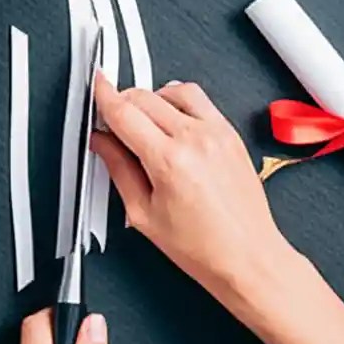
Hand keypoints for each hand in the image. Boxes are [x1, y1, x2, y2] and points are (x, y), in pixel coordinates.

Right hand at [91, 77, 299, 302]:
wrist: (248, 256)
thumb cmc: (203, 246)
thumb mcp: (143, 214)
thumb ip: (118, 169)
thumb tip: (102, 143)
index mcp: (169, 161)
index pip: (124, 112)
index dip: (103, 95)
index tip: (96, 86)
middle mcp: (195, 139)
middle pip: (144, 97)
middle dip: (122, 103)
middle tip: (113, 125)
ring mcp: (217, 133)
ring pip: (173, 90)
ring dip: (151, 99)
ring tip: (144, 126)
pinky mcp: (231, 133)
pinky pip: (199, 100)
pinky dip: (178, 103)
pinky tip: (171, 125)